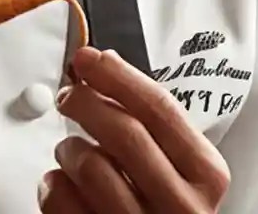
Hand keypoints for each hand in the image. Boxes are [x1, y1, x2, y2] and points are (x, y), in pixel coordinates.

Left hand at [39, 47, 230, 212]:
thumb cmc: (165, 207)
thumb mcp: (180, 166)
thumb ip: (153, 124)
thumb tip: (107, 67)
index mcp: (205, 174)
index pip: (160, 109)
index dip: (118, 77)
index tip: (90, 59)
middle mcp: (181, 205)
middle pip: (124, 132)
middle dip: (86, 103)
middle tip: (69, 96)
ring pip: (90, 165)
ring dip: (68, 149)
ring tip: (70, 153)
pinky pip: (62, 199)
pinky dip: (52, 184)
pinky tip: (63, 183)